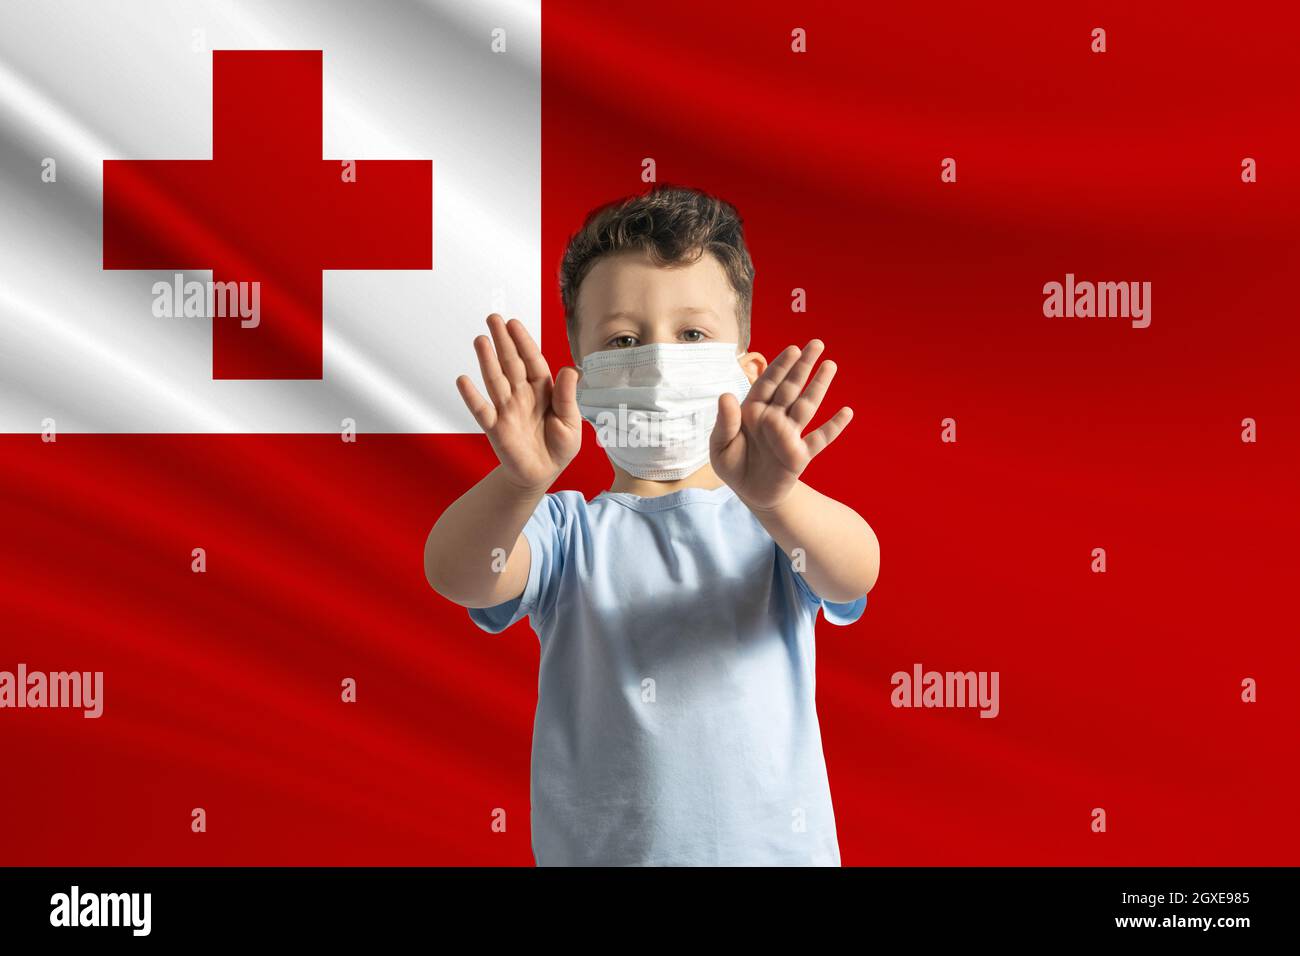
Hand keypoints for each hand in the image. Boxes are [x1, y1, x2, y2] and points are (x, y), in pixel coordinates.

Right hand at [456, 314, 581, 492]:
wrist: (543, 473)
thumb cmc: (559, 446)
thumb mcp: (571, 422)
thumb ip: (568, 397)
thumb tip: (571, 370)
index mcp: (543, 390)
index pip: (533, 361)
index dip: (524, 342)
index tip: (513, 323)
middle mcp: (522, 395)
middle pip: (511, 364)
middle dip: (502, 342)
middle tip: (492, 318)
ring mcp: (507, 409)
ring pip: (496, 380)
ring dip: (487, 360)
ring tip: (480, 340)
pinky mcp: (496, 428)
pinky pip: (482, 410)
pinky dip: (472, 396)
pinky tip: (463, 380)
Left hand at [710, 339, 851, 510]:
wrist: (749, 492)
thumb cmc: (733, 464)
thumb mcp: (720, 446)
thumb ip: (725, 422)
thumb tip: (726, 395)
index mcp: (753, 411)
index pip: (768, 383)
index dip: (780, 366)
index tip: (792, 350)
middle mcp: (774, 418)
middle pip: (791, 387)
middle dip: (803, 366)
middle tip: (816, 344)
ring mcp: (789, 435)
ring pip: (806, 406)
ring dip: (819, 386)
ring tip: (830, 365)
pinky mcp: (800, 455)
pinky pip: (819, 439)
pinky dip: (833, 427)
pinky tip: (846, 412)